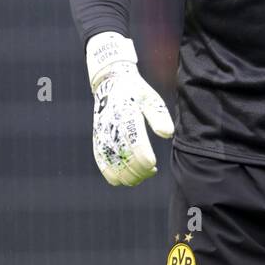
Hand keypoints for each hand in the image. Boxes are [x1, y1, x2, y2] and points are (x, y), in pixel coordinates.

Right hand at [86, 32, 173, 186]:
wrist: (111, 83)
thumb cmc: (136, 92)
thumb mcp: (151, 99)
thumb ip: (159, 116)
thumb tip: (167, 134)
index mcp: (127, 114)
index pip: (135, 142)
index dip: (144, 158)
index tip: (153, 165)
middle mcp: (112, 125)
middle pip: (124, 157)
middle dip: (138, 170)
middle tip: (151, 172)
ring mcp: (102, 132)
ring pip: (112, 162)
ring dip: (126, 175)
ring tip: (140, 178)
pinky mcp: (97, 138)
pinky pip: (100, 159)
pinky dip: (109, 173)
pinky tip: (120, 181)